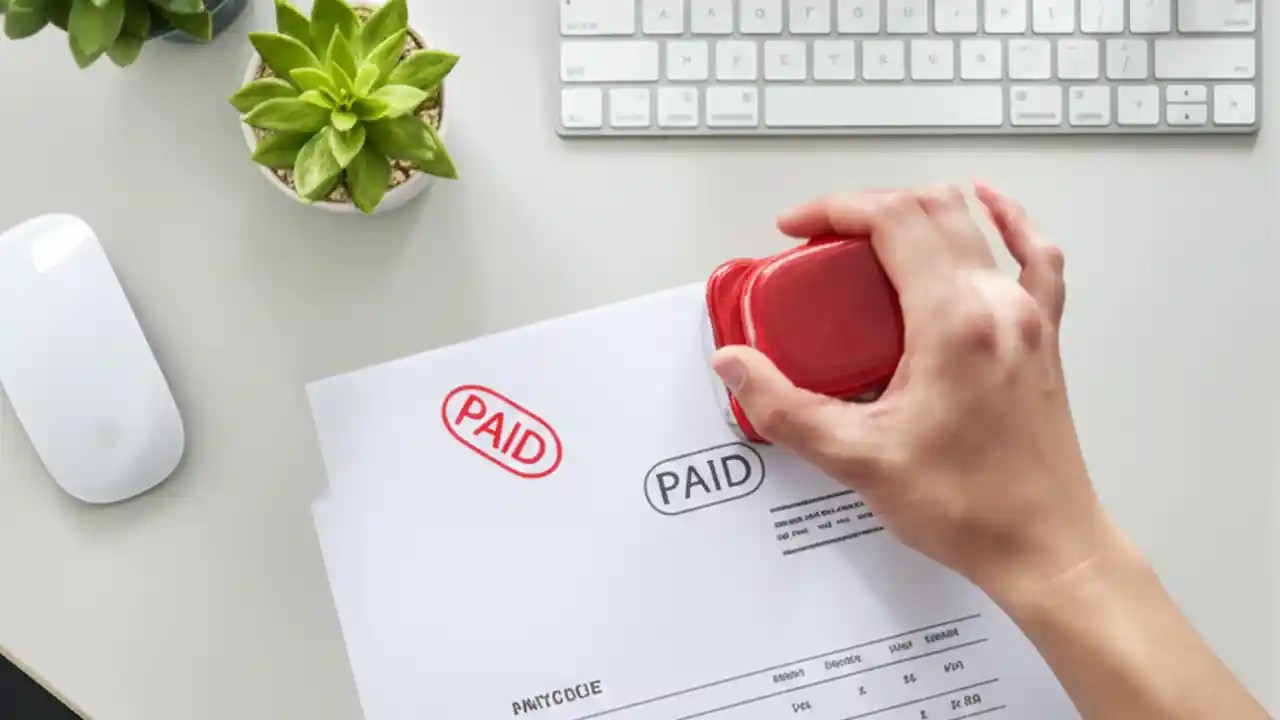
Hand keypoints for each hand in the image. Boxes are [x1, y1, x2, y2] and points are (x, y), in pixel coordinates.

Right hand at [712, 183, 1119, 604]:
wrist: (1044, 547)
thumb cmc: (973, 507)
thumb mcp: (857, 459)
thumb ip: (784, 408)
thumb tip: (739, 366)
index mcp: (955, 321)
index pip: (892, 219)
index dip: (835, 209)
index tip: (798, 228)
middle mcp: (999, 304)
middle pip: (929, 209)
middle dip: (865, 210)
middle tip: (821, 241)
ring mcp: (1027, 316)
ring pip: (972, 224)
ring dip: (916, 214)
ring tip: (872, 239)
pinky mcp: (1042, 336)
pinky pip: (1034, 257)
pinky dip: (1008, 222)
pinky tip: (991, 209)